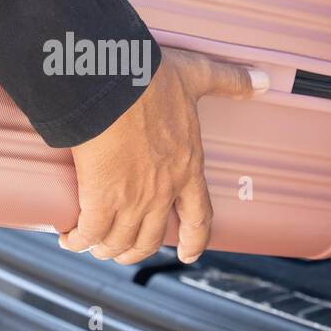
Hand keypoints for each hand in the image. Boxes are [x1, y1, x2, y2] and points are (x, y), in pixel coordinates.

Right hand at [59, 49, 267, 265]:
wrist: (113, 81)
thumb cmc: (151, 78)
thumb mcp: (198, 76)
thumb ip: (229, 81)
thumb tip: (262, 80)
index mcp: (188, 168)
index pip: (199, 218)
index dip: (195, 240)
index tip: (190, 254)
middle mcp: (162, 192)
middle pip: (151, 239)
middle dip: (135, 251)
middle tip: (123, 250)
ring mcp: (132, 199)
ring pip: (120, 242)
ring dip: (106, 248)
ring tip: (92, 244)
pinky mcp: (100, 198)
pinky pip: (91, 233)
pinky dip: (79, 240)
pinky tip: (68, 237)